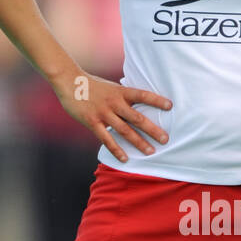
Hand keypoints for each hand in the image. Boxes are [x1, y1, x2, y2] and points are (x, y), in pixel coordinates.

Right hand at [54, 71, 171, 161]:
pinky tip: (125, 159)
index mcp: (121, 92)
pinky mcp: (92, 122)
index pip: (142, 95)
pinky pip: (106, 138)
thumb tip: (140, 104)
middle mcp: (114, 102)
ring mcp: (103, 113)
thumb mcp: (112, 87)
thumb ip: (124, 96)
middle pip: (137, 117)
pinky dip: (117, 150)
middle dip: (152, 129)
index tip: (170, 106)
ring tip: (151, 152)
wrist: (69, 81)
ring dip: (139, 142)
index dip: (156, 100)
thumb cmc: (93, 85)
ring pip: (124, 130)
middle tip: (165, 139)